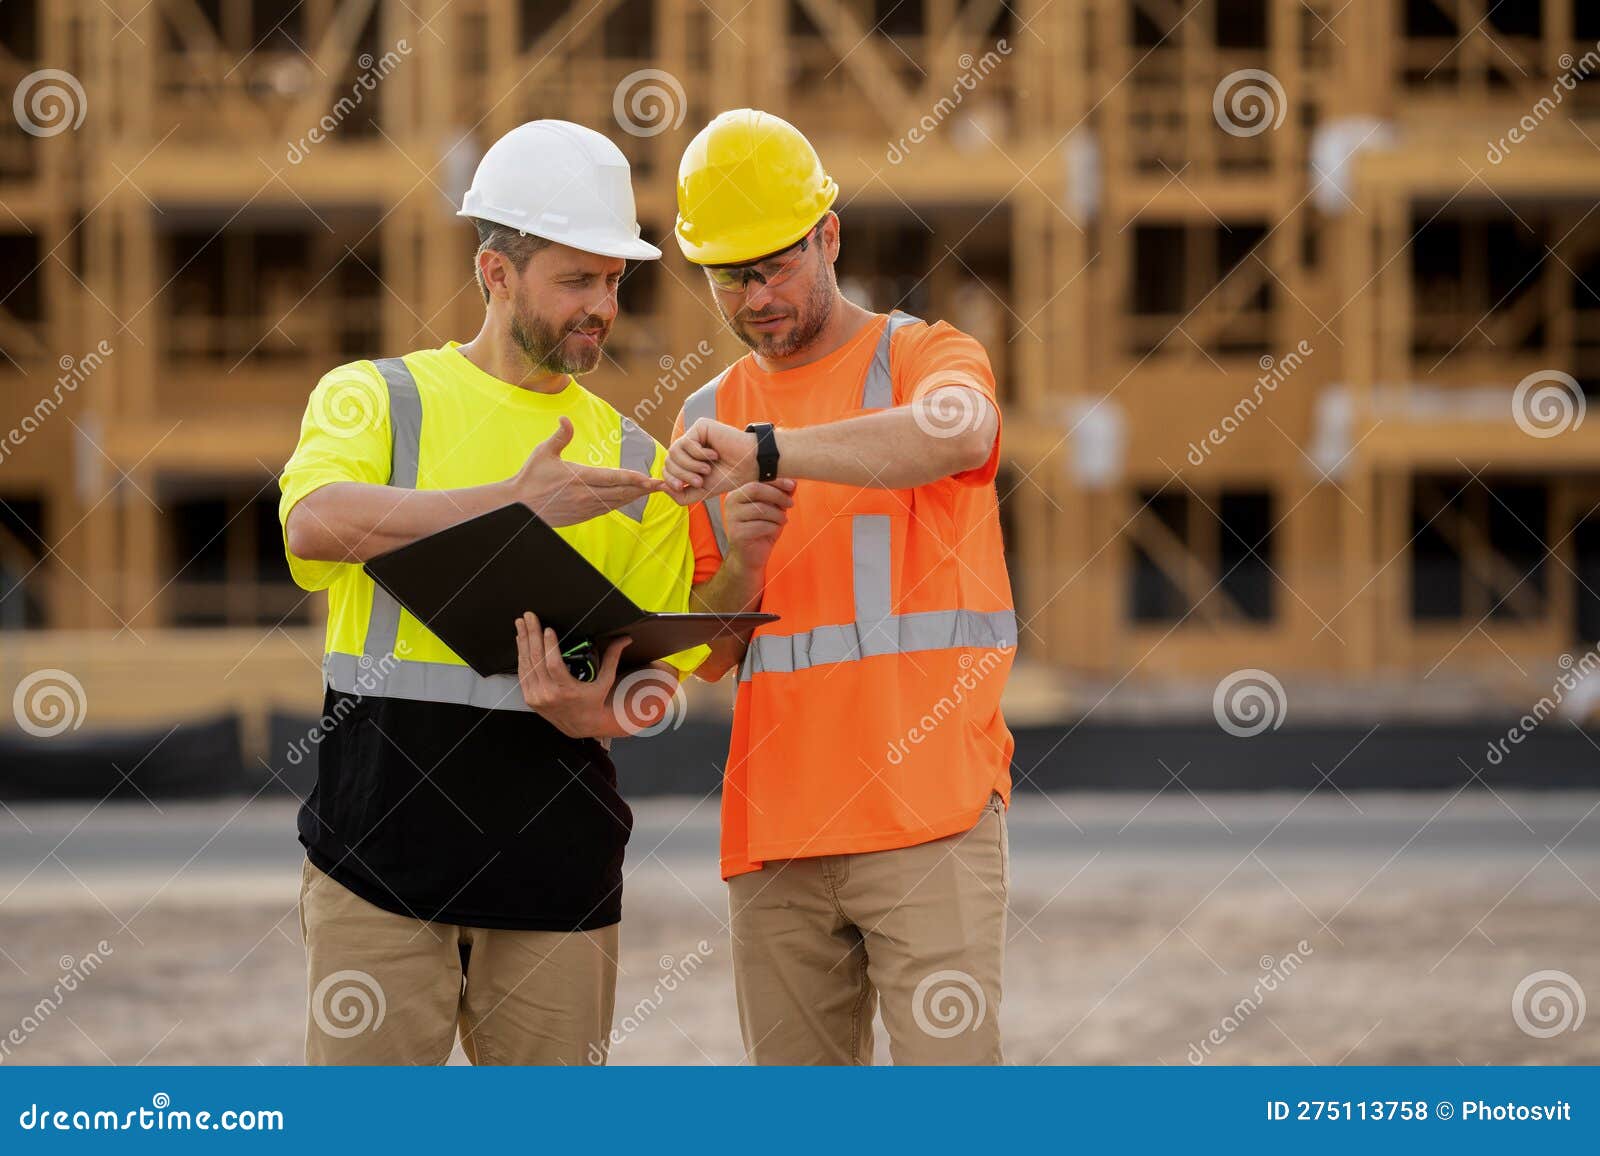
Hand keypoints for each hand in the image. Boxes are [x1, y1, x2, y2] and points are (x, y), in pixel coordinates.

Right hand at [509, 417, 665, 525]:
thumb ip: (560, 436)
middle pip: (621, 492)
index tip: (650, 478)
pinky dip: (622, 503)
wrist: (518, 507)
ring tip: (653, 491)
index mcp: (578, 478)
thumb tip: (565, 418)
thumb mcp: (543, 453)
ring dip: (636, 496)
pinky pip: (608, 509)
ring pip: (617, 503)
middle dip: (644, 489)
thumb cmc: (530, 478)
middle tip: (663, 485)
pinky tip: (631, 498)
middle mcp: (585, 495)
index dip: (633, 479)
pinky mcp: (583, 516)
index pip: (612, 478)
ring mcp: (585, 508)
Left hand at [514, 612, 628, 737]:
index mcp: (567, 691)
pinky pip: (523, 674)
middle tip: (529, 617)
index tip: (548, 629)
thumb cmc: (593, 702)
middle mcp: (548, 695)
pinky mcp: (530, 698)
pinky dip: (521, 656)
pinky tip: (521, 642)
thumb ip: (612, 658)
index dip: (549, 646)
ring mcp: (537, 697)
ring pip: (526, 665)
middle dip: (532, 635)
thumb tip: (624, 639)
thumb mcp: (605, 682)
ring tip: (521, 624)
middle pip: (536, 661)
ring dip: (523, 642)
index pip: (554, 665)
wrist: (580, 726)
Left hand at [664, 418, 759, 500]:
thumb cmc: (729, 477)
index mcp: (688, 460)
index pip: (667, 469)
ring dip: (690, 465)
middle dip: (681, 475)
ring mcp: (694, 435)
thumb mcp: (701, 492)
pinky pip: (686, 442)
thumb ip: (680, 494)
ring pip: (674, 451)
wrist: (749, 466)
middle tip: (700, 481)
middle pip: (668, 461)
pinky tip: (714, 454)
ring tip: (707, 469)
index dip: (669, 480)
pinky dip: (698, 454)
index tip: (680, 487)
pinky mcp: (700, 426)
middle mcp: (689, 447)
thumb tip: (661, 486)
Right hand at [722, 479, 795, 573]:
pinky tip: (774, 530)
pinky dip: (774, 527)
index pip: (756, 479)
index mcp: (737, 492)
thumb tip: (793, 481)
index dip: (776, 481)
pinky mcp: (736, 533)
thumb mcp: (774, 508)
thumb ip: (781, 494)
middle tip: (791, 504)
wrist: (750, 557)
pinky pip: (762, 526)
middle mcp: (730, 502)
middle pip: (755, 489)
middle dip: (778, 495)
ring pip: (761, 509)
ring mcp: (731, 518)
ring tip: (782, 521)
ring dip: (778, 515)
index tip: (792, 485)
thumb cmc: (762, 529)